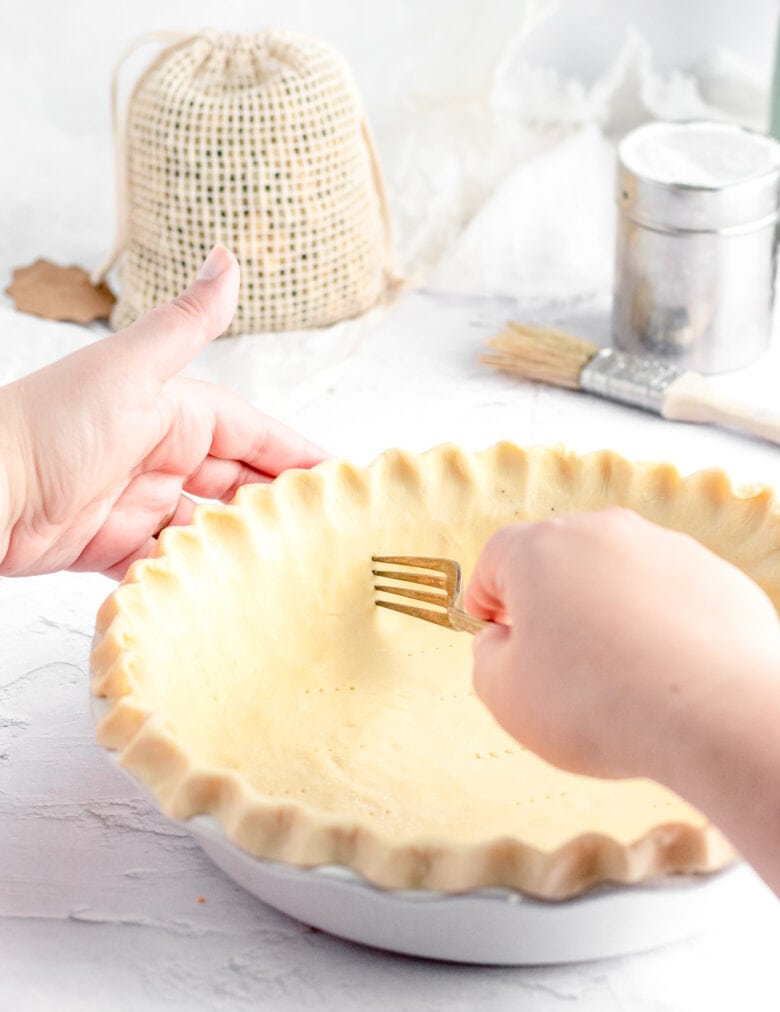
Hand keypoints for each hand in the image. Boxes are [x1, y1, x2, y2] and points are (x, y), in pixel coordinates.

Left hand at [0, 245, 326, 577]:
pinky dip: (191, 575)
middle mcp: (162, 457)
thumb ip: (186, 324)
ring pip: (207, 529)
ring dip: (238, 547)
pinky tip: (223, 592)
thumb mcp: (131, 371)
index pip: (254, 435)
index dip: (296, 455)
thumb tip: (228, 260)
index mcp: (175, 414)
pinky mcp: (111, 545)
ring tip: (284, 571)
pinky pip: (165, 561)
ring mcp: (138, 503)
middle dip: (276, 507)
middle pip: (238, 486)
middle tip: (323, 536)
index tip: (337, 478)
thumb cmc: (50, 425)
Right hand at [466, 509, 779, 942]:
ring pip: (618, 574)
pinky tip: (664, 671)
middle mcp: (602, 532)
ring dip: (608, 610)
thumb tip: (502, 641)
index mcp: (539, 550)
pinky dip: (661, 622)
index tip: (495, 630)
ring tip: (617, 672)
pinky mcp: (716, 574)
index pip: (496, 559)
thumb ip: (487, 659)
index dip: (487, 597)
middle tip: (555, 660)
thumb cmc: (597, 704)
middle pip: (560, 560)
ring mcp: (665, 547)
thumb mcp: (506, 697)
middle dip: (550, 602)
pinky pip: (672, 594)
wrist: (717, 715)